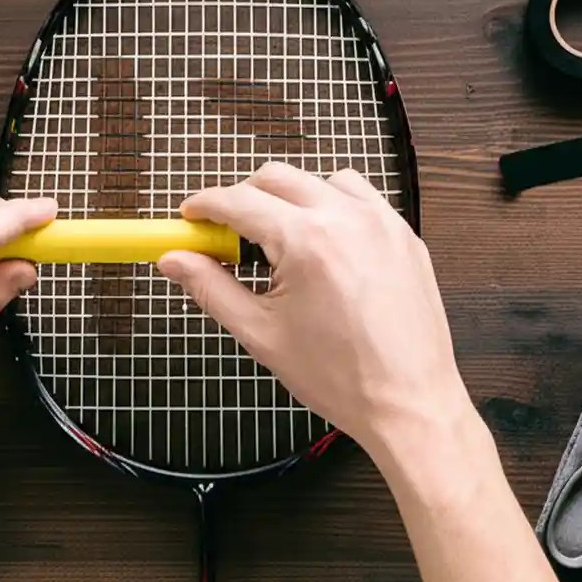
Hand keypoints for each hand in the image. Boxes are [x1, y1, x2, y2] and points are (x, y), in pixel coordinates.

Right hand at [157, 162, 465, 450]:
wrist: (408, 403)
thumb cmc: (339, 376)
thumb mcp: (261, 333)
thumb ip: (211, 288)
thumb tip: (173, 260)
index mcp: (306, 241)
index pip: (239, 201)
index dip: (204, 206)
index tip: (189, 216)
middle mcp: (346, 218)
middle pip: (276, 177)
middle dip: (243, 197)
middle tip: (226, 234)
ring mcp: (381, 222)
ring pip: (320, 180)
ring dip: (291, 197)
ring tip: (279, 241)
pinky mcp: (404, 235)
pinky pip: (360, 197)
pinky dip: (333, 206)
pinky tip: (324, 244)